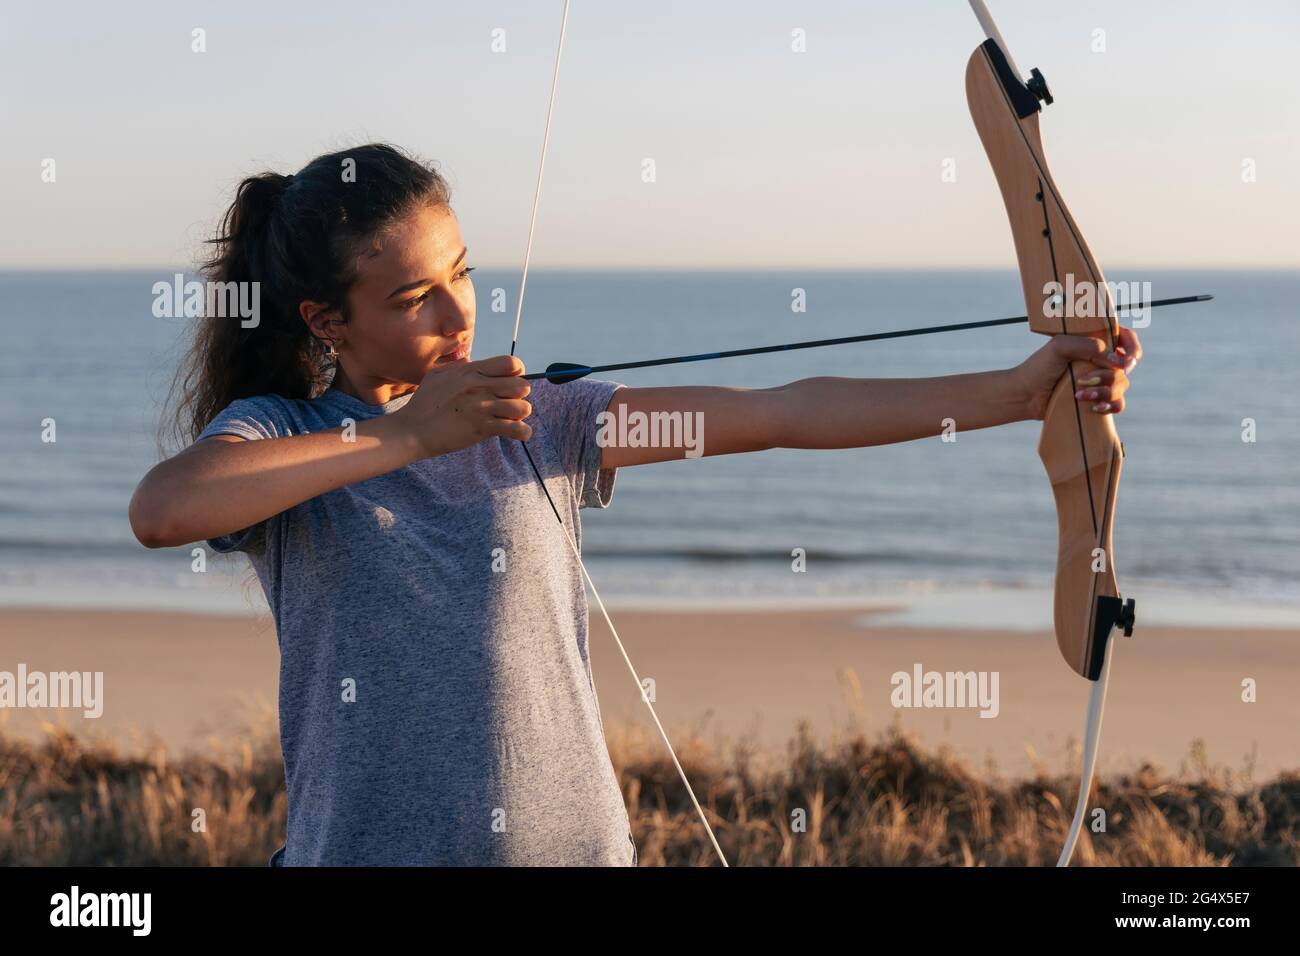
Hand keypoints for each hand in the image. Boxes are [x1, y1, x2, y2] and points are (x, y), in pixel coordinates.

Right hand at [392, 355, 532, 457]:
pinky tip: (516, 433)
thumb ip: (457, 367)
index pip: (511, 363)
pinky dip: (521, 432)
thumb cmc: (423, 404)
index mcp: (471, 371)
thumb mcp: (437, 375)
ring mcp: (482, 407)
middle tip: (507, 403)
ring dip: (519, 414)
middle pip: (522, 385)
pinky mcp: (482, 428)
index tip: (509, 382)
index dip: (516, 373)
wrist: (412, 430)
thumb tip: (469, 361)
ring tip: (509, 418)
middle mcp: (480, 386)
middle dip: (519, 395)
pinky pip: (517, 429)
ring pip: (523, 407)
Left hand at [1011, 327, 1141, 420]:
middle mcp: (1099, 361)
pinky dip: (1109, 406)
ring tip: (1079, 395)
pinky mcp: (1096, 400)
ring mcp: (1099, 381)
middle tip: (1083, 380)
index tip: (1126, 362)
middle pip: (1125, 367)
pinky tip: (1093, 407)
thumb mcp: (1059, 347)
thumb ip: (1088, 346)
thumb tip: (1118, 361)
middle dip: (1108, 376)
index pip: (1125, 338)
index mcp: (1093, 343)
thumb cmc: (1038, 368)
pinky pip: (1117, 404)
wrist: (1024, 396)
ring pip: (1122, 386)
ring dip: (1104, 392)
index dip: (1132, 349)